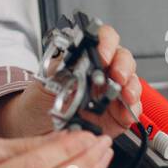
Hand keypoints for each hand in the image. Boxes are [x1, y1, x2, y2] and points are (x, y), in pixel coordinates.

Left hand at [9, 23, 142, 138]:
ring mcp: (111, 93)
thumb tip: (76, 64)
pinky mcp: (117, 115)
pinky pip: (132, 110)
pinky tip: (125, 113)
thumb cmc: (40, 100)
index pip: (104, 39)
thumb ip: (62, 69)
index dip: (107, 43)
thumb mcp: (46, 79)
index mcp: (85, 58)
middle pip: (123, 59)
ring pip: (132, 83)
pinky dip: (132, 111)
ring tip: (126, 95)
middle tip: (117, 76)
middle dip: (123, 66)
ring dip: (132, 87)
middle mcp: (102, 72)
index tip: (103, 55)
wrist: (34, 128)